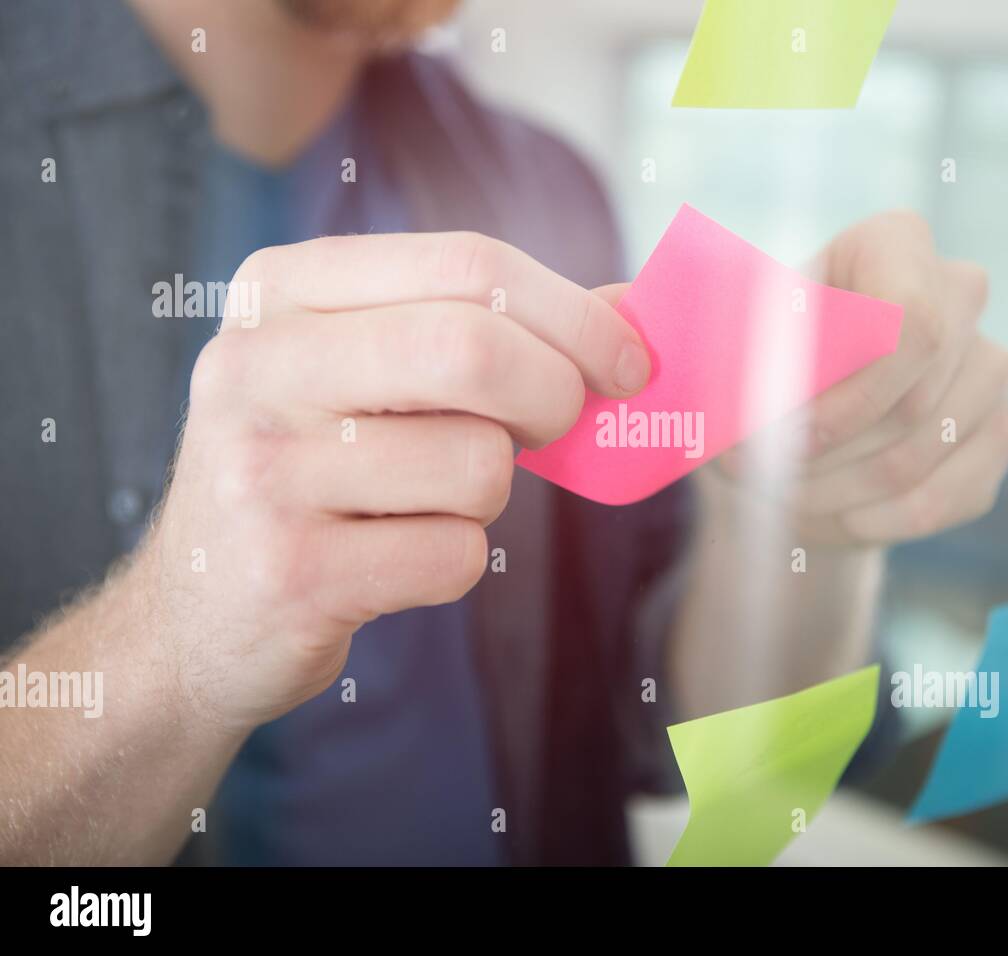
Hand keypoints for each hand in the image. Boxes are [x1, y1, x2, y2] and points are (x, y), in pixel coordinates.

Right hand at [141, 233, 649, 731]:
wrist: (198, 607)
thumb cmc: (316, 467)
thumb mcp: (364, 368)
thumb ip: (484, 326)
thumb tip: (627, 313)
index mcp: (280, 290)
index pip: (467, 265)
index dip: (576, 314)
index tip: (630, 361)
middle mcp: (255, 365)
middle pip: (475, 350)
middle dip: (554, 394)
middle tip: (554, 425)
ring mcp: (264, 471)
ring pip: (478, 465)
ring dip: (488, 494)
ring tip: (420, 502)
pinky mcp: (291, 572)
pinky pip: (457, 557)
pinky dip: (454, 562)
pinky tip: (390, 560)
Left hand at [716, 210, 1007, 546]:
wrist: (787, 424)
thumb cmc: (752, 365)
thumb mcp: (722, 341)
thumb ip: (710, 340)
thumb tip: (670, 355)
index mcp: (895, 243)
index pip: (911, 322)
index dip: (846, 396)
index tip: (779, 435)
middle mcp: (961, 294)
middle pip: (911, 401)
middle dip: (817, 454)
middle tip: (748, 472)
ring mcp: (988, 369)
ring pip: (917, 458)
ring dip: (829, 491)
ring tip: (773, 492)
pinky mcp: (995, 439)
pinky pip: (939, 501)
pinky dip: (867, 520)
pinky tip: (823, 511)